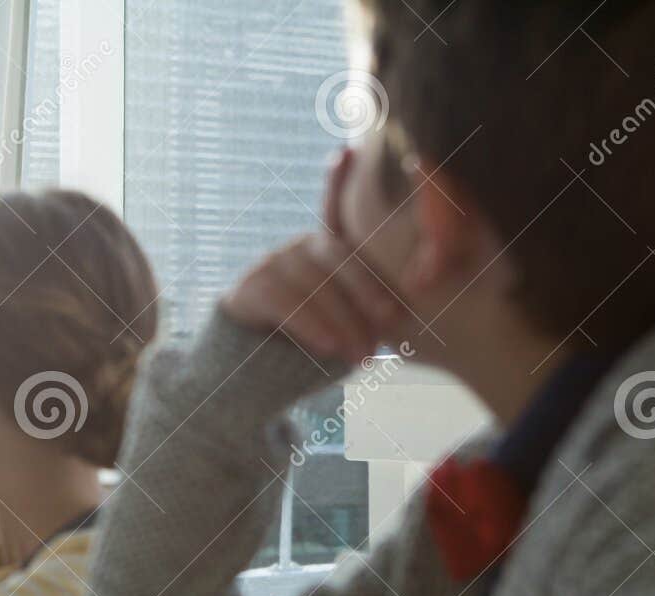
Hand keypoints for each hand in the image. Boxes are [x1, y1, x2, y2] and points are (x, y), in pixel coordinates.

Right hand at [219, 149, 406, 362]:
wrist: (247, 385)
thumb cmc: (306, 357)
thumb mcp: (346, 330)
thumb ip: (369, 314)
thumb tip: (408, 316)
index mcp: (323, 253)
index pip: (336, 212)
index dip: (337, 181)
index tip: (346, 152)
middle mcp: (296, 249)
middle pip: (339, 256)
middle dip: (369, 291)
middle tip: (393, 325)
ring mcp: (270, 264)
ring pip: (316, 284)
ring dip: (344, 321)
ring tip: (363, 356)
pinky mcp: (248, 288)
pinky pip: (286, 302)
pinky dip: (312, 325)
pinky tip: (328, 346)